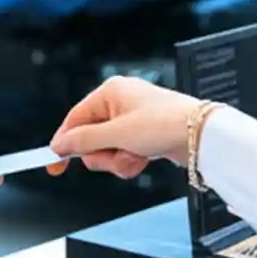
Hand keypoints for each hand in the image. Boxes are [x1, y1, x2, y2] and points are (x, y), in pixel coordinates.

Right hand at [47, 76, 201, 178]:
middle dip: (103, 154)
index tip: (54, 166)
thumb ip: (83, 141)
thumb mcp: (116, 134)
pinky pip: (124, 152)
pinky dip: (131, 160)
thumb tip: (59, 145)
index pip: (75, 119)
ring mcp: (133, 119)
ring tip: (136, 157)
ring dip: (118, 160)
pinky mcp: (144, 134)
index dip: (64, 143)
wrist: (202, 135)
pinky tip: (145, 159)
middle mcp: (120, 102)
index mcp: (110, 92)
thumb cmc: (162, 125)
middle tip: (116, 156)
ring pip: (108, 149)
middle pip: (91, 138)